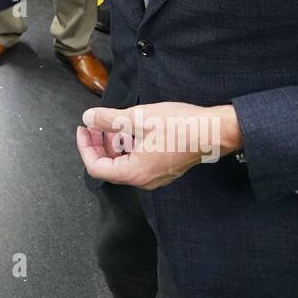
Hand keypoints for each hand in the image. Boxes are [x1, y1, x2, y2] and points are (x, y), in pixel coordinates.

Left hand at [76, 103, 242, 189]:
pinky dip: (129, 147)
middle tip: (94, 124)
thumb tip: (89, 118)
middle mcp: (144, 180)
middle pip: (109, 167)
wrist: (214, 131)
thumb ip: (109, 120)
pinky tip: (131, 129)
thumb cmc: (179, 126)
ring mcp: (155, 176)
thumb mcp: (138, 118)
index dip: (85, 147)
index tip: (84, 129)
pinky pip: (138, 161)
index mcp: (134, 172)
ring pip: (124, 163)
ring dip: (114, 144)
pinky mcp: (164, 168)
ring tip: (112, 123)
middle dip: (98, 145)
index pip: (96, 167)